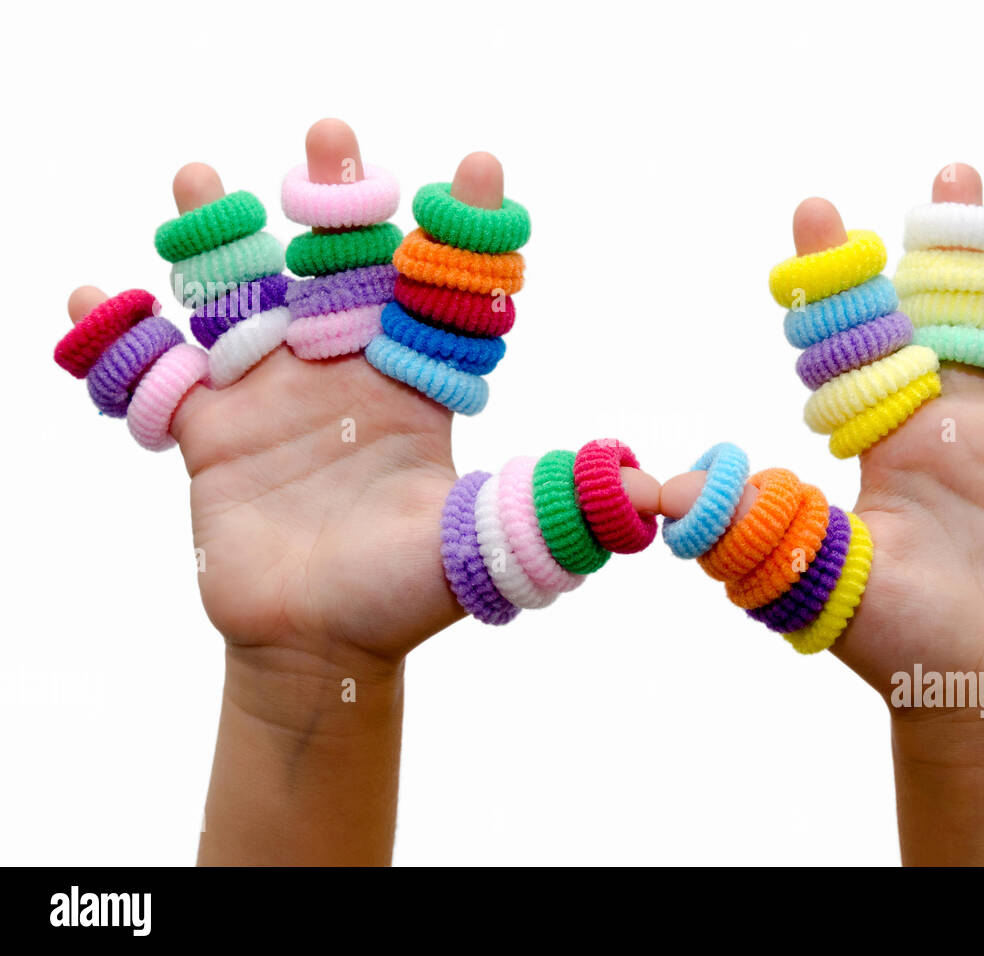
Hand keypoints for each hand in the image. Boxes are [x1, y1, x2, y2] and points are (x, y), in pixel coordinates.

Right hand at [66, 120, 660, 862]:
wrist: (324, 647)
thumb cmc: (409, 594)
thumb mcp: (488, 540)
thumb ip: (565, 508)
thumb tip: (667, 492)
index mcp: (418, 387)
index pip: (446, 290)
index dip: (462, 228)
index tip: (479, 163)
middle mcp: (347, 373)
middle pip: (339, 263)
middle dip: (336, 194)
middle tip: (330, 130)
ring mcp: (272, 395)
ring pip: (244, 293)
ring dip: (220, 235)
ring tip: (200, 176)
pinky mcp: (207, 430)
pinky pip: (158, 369)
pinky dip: (122, 333)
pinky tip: (87, 288)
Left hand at [659, 164, 983, 862]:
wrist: (972, 693)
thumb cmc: (889, 637)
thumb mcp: (819, 573)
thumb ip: (753, 527)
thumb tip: (657, 495)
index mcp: (894, 431)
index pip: (860, 333)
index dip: (836, 272)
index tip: (812, 207)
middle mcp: (963, 421)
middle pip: (963, 309)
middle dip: (956, 243)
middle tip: (952, 175)